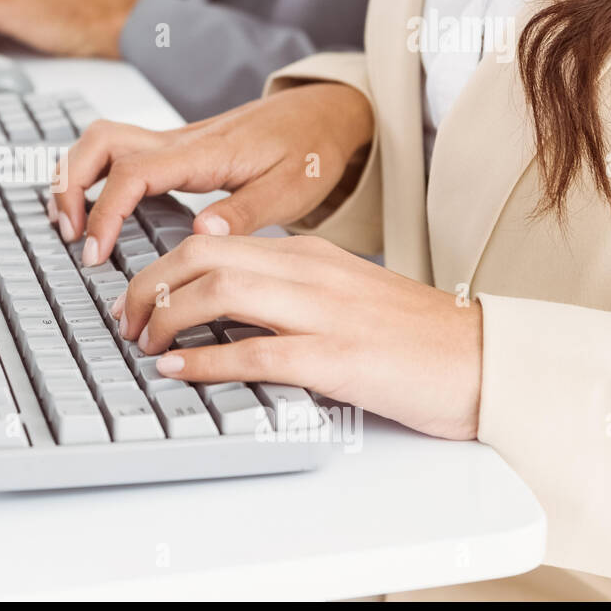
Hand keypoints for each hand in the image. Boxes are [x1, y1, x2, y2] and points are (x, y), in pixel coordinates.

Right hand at [51, 82, 373, 265]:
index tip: (96, 252)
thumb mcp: (291, 190)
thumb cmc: (309, 150)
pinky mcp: (174, 150)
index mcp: (204, 154)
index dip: (105, 212)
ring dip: (75, 176)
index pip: (132, 173)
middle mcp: (179, 142)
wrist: (323, 114)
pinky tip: (94, 208)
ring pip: (101, 142)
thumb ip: (245, 213)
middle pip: (99, 143)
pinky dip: (93, 175)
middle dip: (70, 185)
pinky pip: (117, 153)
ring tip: (71, 224)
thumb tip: (202, 231)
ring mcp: (173, 143)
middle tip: (71, 234)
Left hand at [111, 234, 482, 439]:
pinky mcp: (338, 359)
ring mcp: (324, 312)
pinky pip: (256, 352)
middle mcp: (310, 272)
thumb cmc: (412, 336)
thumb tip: (221, 309)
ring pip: (221, 292)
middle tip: (125, 321)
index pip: (212, 242)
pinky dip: (206, 360)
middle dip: (149, 286)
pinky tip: (178, 369)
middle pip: (203, 256)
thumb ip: (286, 292)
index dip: (160, 267)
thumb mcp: (341, 294)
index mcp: (308, 255)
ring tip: (143, 345)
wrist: (484, 360)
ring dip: (167, 318)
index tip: (135, 297)